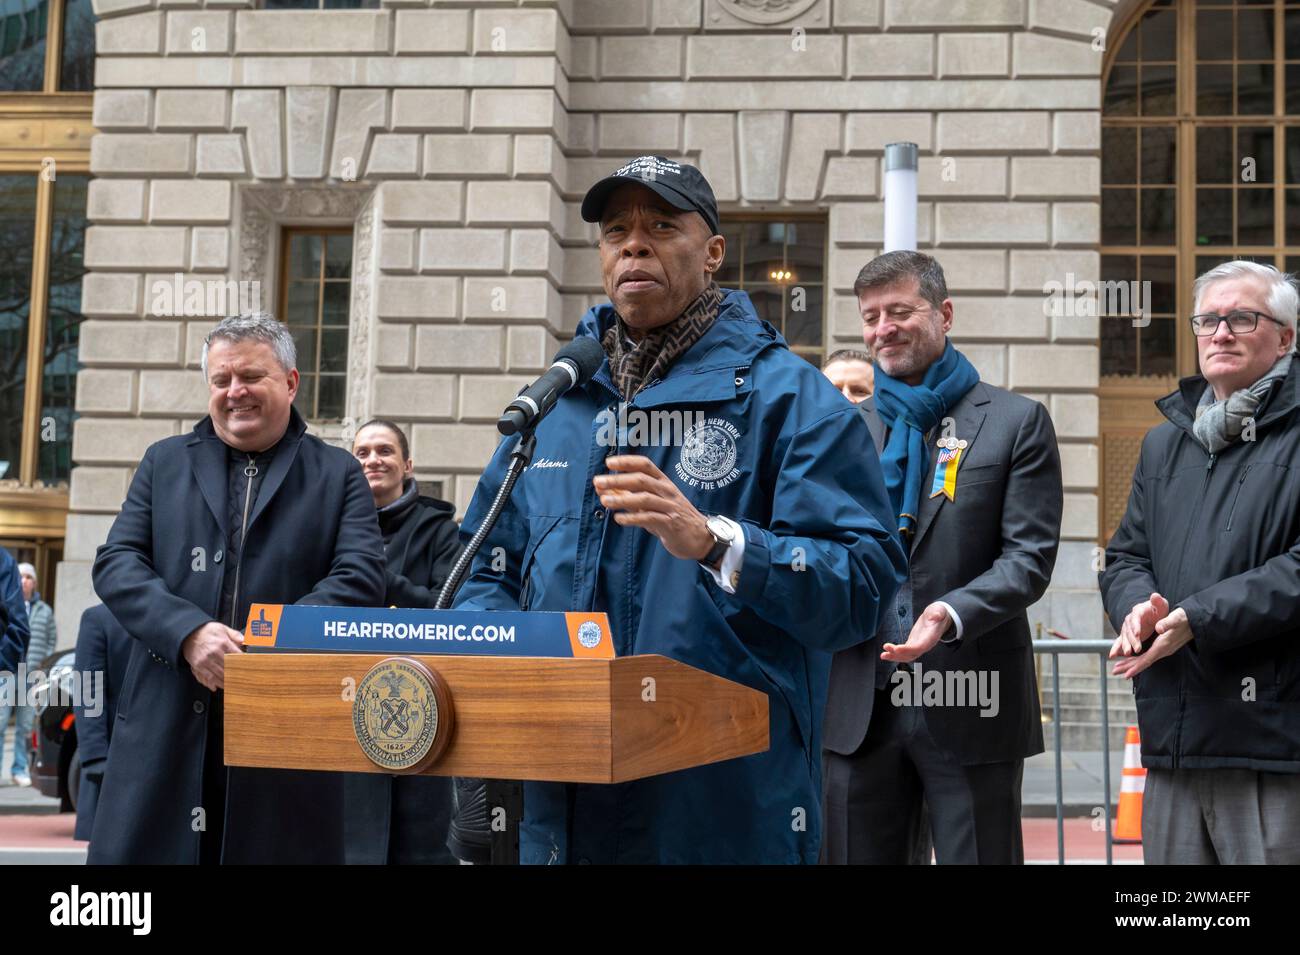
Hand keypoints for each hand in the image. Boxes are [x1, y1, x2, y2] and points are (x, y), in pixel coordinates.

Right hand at [181, 621, 244, 691]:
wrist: (189, 633)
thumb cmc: (206, 631)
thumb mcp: (223, 628)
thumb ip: (235, 635)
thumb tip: (245, 641)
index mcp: (223, 643)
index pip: (237, 656)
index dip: (243, 663)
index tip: (248, 668)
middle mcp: (214, 652)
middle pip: (229, 667)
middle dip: (236, 674)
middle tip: (242, 679)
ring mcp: (206, 660)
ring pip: (219, 674)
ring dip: (227, 681)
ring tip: (232, 684)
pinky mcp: (198, 665)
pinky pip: (207, 677)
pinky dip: (214, 683)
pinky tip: (219, 686)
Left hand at [594, 455, 713, 560]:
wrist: (700, 538)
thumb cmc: (672, 518)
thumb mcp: (651, 505)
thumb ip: (630, 497)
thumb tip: (605, 490)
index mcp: (663, 482)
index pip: (645, 465)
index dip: (627, 462)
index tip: (609, 462)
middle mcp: (667, 491)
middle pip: (641, 480)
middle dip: (618, 480)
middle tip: (598, 482)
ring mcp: (670, 507)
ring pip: (644, 499)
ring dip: (622, 499)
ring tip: (605, 501)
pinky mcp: (671, 524)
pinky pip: (650, 518)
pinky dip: (633, 518)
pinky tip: (619, 519)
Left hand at [881, 602, 953, 662]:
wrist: (938, 617)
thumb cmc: (938, 614)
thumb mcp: (939, 610)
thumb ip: (938, 613)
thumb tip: (936, 615)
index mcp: (931, 637)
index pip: (920, 646)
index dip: (909, 649)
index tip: (897, 648)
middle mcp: (925, 644)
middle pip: (912, 654)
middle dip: (899, 654)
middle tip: (887, 650)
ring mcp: (918, 645)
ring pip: (907, 656)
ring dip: (894, 656)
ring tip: (883, 655)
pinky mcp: (913, 644)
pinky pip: (904, 652)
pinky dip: (894, 653)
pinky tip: (886, 653)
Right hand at [1110, 592, 1168, 658]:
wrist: (1153, 613)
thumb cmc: (1158, 609)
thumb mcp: (1160, 604)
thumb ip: (1158, 601)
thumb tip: (1155, 596)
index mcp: (1137, 611)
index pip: (1135, 618)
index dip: (1135, 626)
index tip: (1138, 634)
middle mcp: (1130, 619)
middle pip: (1128, 630)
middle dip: (1132, 640)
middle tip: (1136, 649)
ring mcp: (1127, 627)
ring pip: (1124, 637)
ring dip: (1125, 645)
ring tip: (1127, 653)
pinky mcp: (1127, 634)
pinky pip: (1120, 641)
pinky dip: (1116, 648)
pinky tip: (1112, 655)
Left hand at [1112, 606, 1192, 679]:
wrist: (1197, 621)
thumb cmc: (1185, 618)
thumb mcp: (1177, 618)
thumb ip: (1167, 623)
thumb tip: (1158, 628)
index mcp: (1163, 645)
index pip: (1147, 659)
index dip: (1136, 667)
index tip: (1126, 674)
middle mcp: (1163, 650)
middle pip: (1144, 662)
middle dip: (1129, 667)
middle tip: (1114, 671)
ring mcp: (1164, 649)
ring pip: (1145, 659)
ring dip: (1132, 664)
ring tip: (1118, 667)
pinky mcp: (1164, 647)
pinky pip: (1148, 656)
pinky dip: (1138, 659)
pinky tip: (1130, 659)